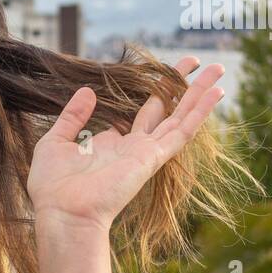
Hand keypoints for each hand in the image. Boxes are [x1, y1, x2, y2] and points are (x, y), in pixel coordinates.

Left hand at [27, 57, 223, 233]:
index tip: (163, 73)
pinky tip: (216, 93)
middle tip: (195, 60)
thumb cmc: (53, 186)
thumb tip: (88, 90)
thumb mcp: (56, 141)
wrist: (62, 212)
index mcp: (111, 144)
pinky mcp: (153, 157)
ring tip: (218, 69)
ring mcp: (146, 152)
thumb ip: (74, 116)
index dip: (152, 93)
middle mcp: (133, 147)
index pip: (138, 114)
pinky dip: (201, 111)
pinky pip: (182, 130)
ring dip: (199, 92)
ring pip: (180, 116)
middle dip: (180, 84)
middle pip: (164, 109)